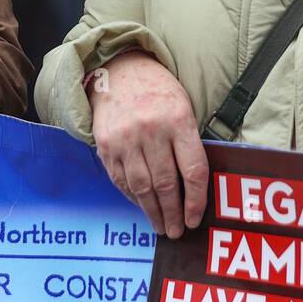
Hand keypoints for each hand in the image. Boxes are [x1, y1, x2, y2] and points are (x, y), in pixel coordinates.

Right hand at [87, 50, 207, 239]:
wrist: (119, 70)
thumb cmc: (159, 91)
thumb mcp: (184, 107)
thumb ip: (189, 142)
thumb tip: (195, 188)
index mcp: (178, 120)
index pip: (193, 171)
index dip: (196, 201)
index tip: (195, 219)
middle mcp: (151, 130)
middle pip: (166, 184)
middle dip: (174, 214)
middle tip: (177, 231)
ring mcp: (126, 139)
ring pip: (142, 188)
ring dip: (152, 212)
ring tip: (161, 226)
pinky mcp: (106, 144)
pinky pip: (121, 180)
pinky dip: (132, 198)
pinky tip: (141, 206)